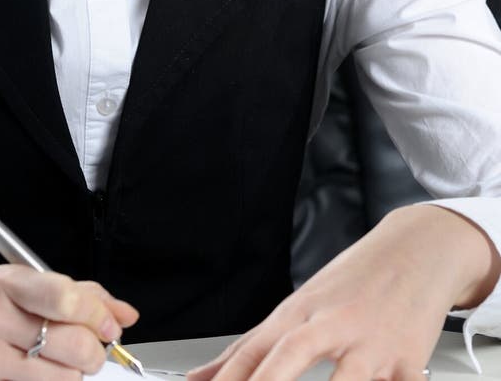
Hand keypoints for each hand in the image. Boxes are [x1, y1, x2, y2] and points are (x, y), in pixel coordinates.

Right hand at [0, 264, 138, 380]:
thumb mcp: (18, 287)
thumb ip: (75, 293)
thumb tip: (124, 312)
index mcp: (7, 283)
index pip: (65, 297)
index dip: (99, 315)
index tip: (113, 326)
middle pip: (70, 343)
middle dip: (95, 353)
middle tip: (94, 352)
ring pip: (59, 378)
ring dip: (73, 375)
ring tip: (62, 364)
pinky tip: (36, 376)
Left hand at [187, 205, 500, 380]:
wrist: (417, 248)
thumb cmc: (354, 282)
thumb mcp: (299, 306)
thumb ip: (249, 349)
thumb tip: (197, 379)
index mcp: (299, 313)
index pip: (252, 352)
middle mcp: (331, 325)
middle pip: (288, 357)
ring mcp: (371, 343)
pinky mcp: (409, 360)